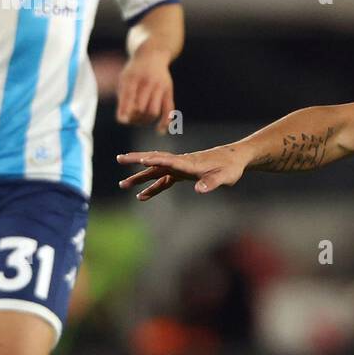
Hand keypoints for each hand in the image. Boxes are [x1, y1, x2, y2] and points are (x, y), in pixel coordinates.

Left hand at [116, 47, 174, 132]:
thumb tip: (123, 120)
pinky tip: (159, 131)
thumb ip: (123, 98)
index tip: (122, 120)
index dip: (126, 109)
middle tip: (131, 119)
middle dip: (135, 117)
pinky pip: (169, 110)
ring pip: (153, 112)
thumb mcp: (124, 78)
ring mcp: (160, 87)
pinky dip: (164, 122)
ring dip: (146, 121)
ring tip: (140, 121)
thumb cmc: (134, 71)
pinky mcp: (169, 91)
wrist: (153, 55)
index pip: (129, 96)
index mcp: (133, 78)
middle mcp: (148, 82)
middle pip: (141, 108)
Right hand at [116, 144, 249, 200]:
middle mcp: (181, 162)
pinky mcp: (182, 173)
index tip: (142, 159)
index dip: (157, 160)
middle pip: (155, 160)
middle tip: (118, 159)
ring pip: (156, 171)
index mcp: (189, 163)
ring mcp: (180, 167)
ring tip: (122, 184)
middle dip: (136, 159)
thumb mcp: (225, 177)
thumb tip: (199, 190)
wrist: (235, 158)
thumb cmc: (230, 168)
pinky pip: (164, 180)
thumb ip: (211, 183)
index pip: (170, 160)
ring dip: (140, 176)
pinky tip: (143, 196)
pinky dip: (153, 187)